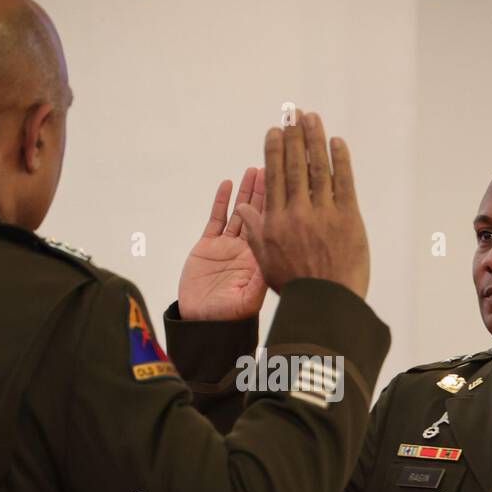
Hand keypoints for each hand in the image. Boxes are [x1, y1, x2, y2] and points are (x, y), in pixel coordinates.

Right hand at [177, 167, 267, 320]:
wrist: (202, 324)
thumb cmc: (228, 317)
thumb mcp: (248, 299)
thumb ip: (259, 278)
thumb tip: (275, 259)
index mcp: (260, 259)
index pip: (275, 224)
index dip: (281, 203)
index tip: (290, 182)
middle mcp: (247, 249)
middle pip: (260, 213)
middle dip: (265, 190)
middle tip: (274, 167)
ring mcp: (227, 246)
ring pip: (240, 212)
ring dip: (247, 191)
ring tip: (253, 170)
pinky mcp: (207, 246)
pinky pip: (216, 219)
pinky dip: (221, 202)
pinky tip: (227, 184)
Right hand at [234, 110, 368, 298]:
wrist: (326, 302)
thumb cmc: (296, 285)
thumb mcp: (266, 261)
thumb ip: (255, 233)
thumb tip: (245, 210)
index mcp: (275, 221)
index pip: (274, 176)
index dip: (274, 150)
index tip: (274, 131)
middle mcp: (297, 212)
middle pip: (293, 166)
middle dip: (293, 136)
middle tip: (292, 114)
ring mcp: (324, 213)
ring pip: (317, 168)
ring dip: (314, 139)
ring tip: (312, 118)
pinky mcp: (348, 218)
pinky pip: (343, 182)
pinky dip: (340, 160)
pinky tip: (336, 142)